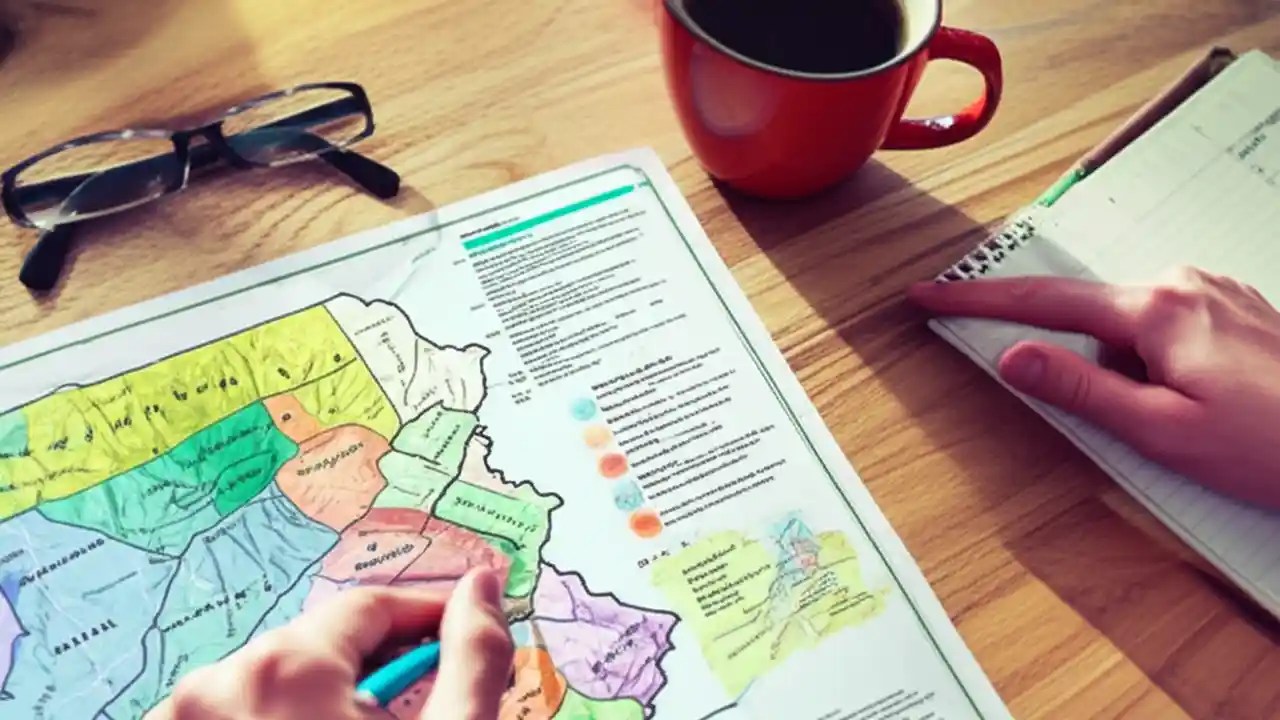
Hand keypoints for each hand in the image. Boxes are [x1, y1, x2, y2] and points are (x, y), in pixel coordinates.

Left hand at [145, 569, 513, 719]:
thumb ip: (472, 660)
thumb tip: (485, 585)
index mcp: (288, 667)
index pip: (369, 607)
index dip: (425, 616)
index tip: (459, 633)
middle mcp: (214, 683)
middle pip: (316, 645)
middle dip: (368, 669)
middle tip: (413, 712)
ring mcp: (174, 719)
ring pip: (265, 681)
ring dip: (311, 700)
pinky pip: (222, 712)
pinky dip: (260, 718)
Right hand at [910, 266, 1279, 508]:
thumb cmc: (1274, 445)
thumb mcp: (1163, 432)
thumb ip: (1081, 389)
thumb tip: (1015, 358)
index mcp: (1157, 311)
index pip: (1042, 303)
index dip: (977, 303)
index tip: (929, 295)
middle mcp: (1183, 285)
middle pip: (1094, 325)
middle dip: (1098, 375)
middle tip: (1147, 423)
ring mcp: (1212, 292)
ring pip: (1132, 336)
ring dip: (1138, 379)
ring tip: (1195, 424)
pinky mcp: (1233, 308)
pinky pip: (1167, 334)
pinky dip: (1165, 371)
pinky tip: (1208, 406)